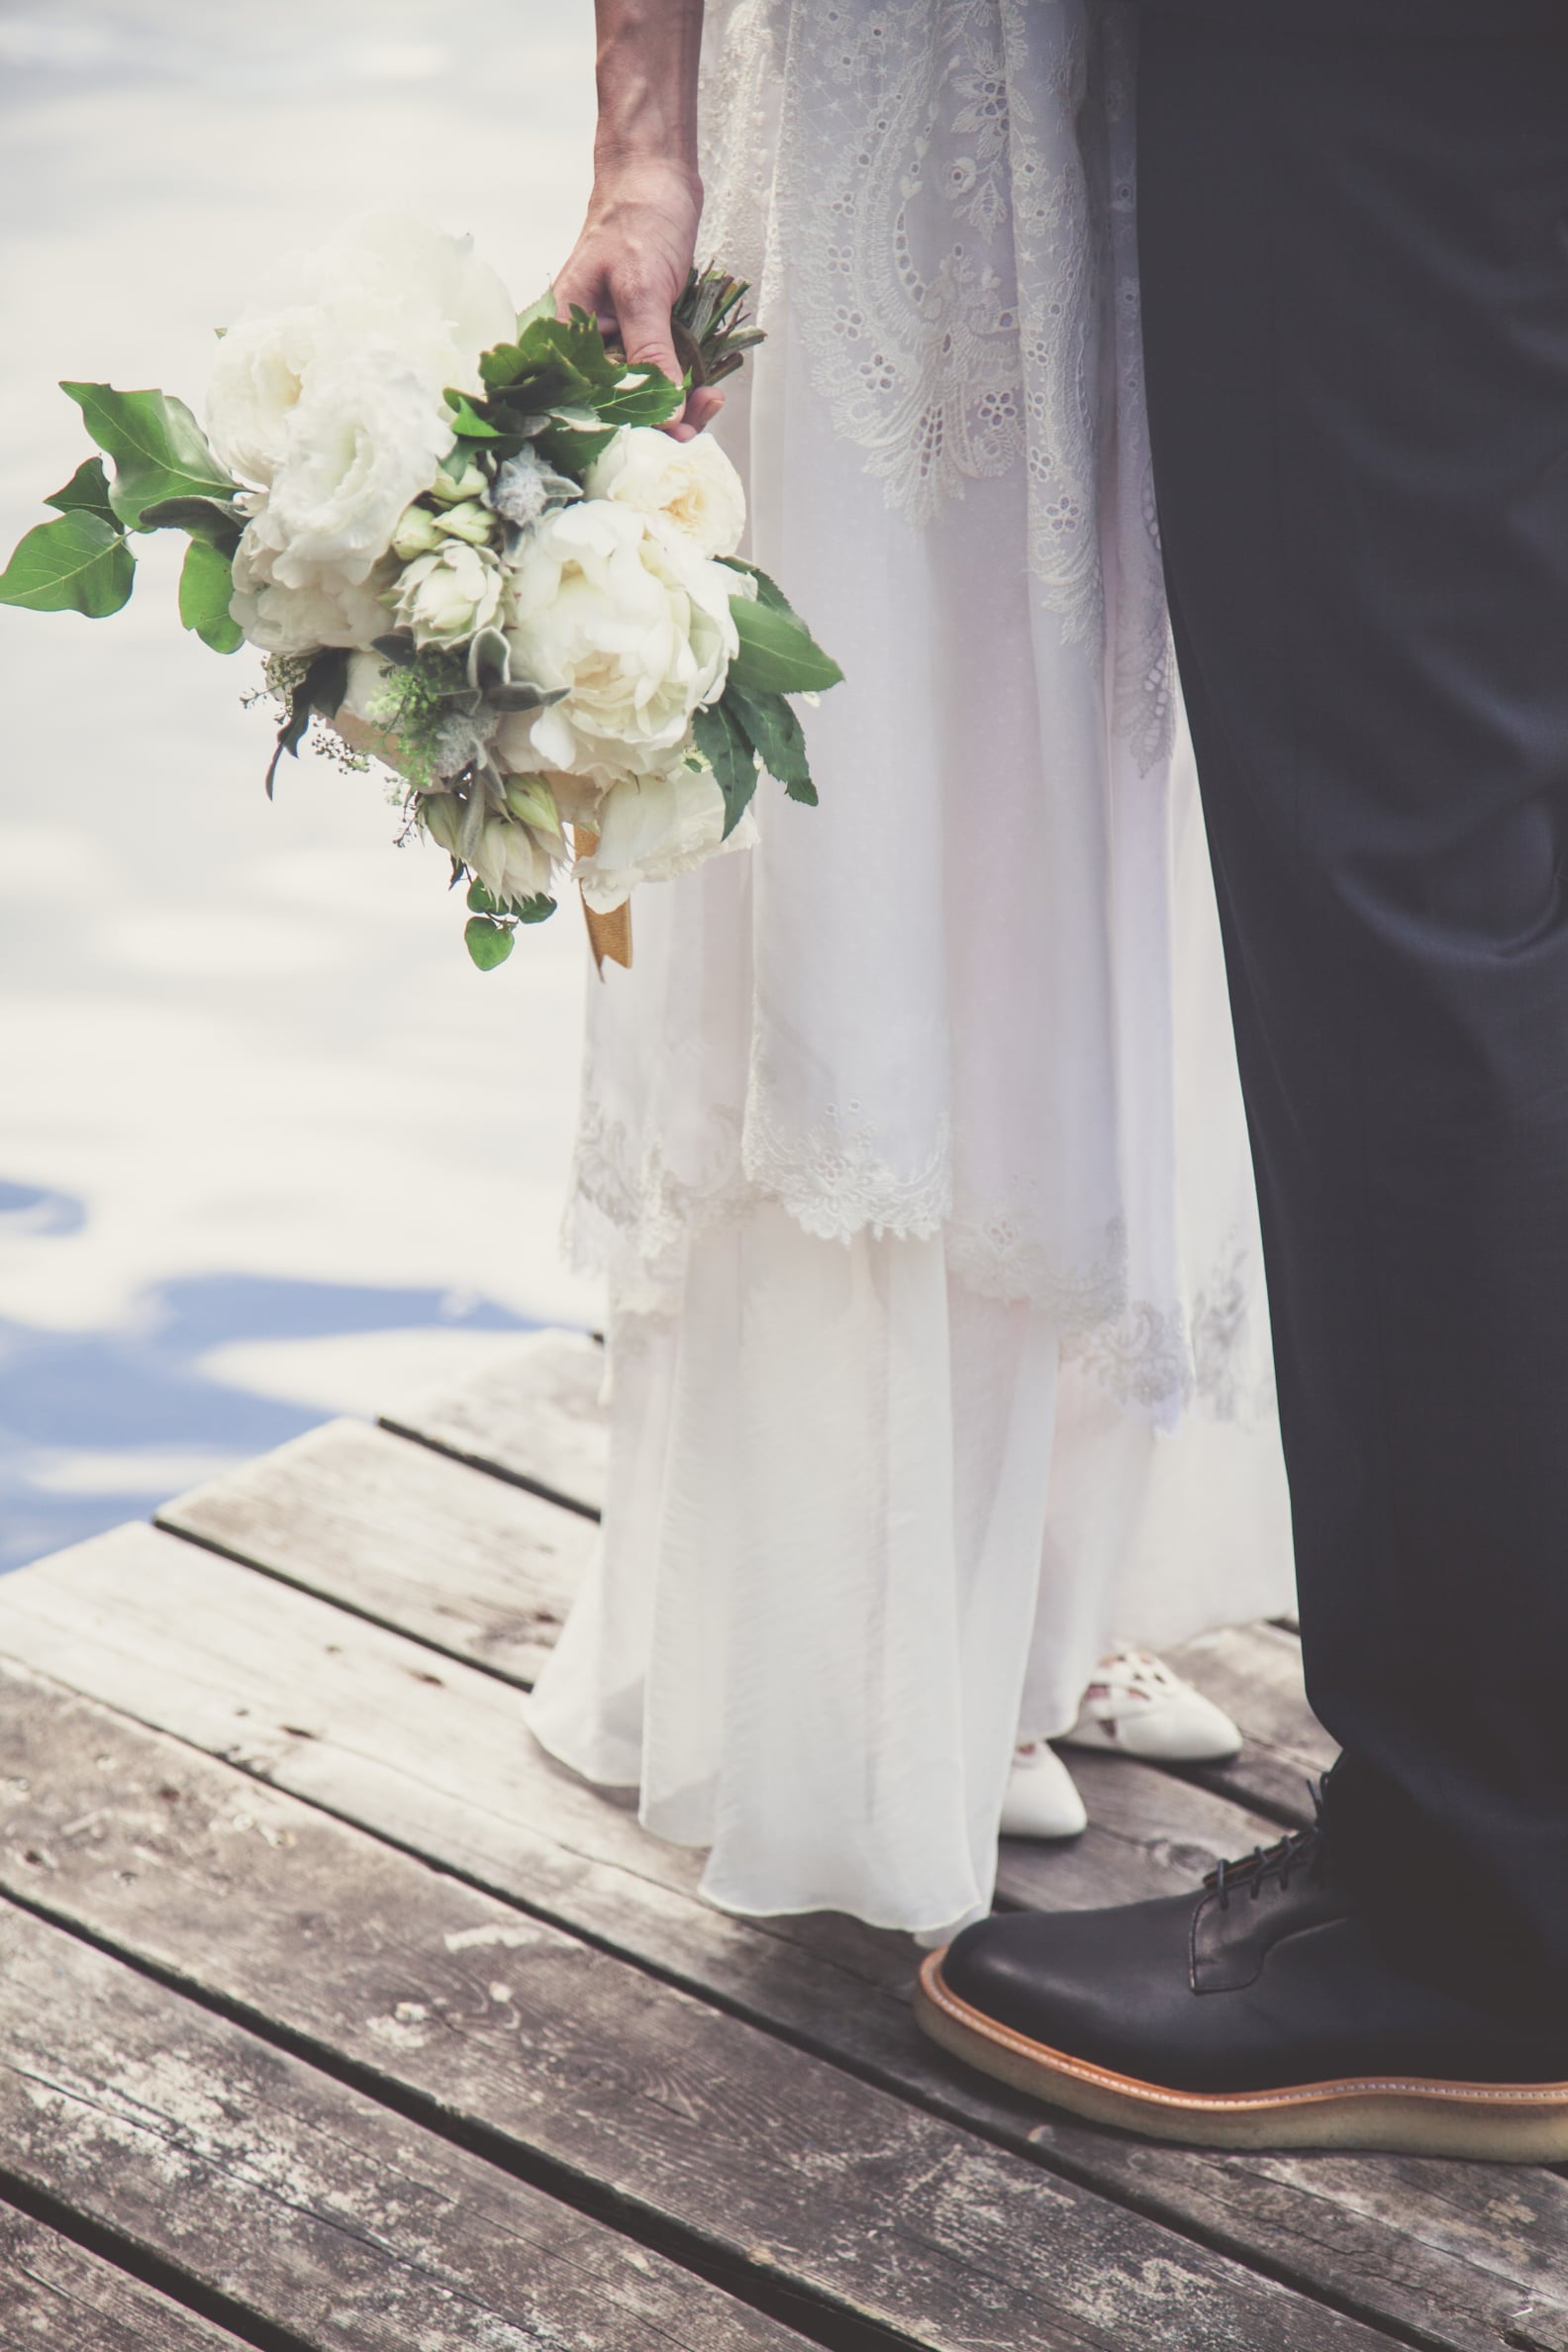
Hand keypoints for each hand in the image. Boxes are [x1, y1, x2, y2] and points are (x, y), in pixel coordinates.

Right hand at [554, 153, 725, 441]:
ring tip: (711, 401)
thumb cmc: (636, 217)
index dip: (627, 426)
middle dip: (660, 418)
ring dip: (680, 403)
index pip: (590, 400)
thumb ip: (650, 353)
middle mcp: (586, 343)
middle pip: (618, 403)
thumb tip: (665, 413)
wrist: (655, 174)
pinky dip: (685, 383)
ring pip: (644, 391)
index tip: (668, 436)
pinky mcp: (643, 332)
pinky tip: (709, 387)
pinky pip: (662, 371)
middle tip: (699, 420)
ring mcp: (616, 339)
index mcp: (567, 333)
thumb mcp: (642, 289)